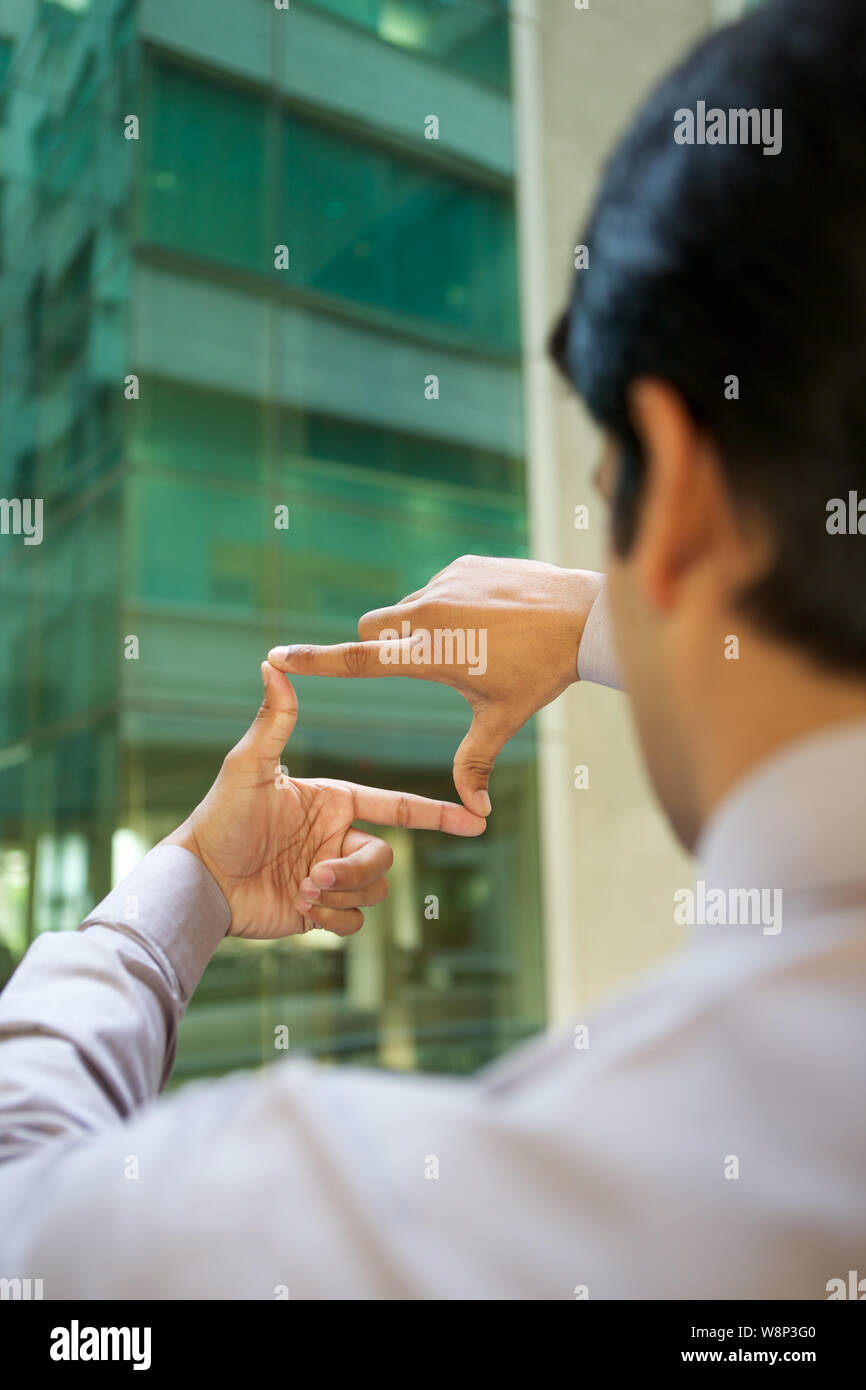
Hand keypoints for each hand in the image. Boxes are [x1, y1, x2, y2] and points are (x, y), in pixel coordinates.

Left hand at [161, 663, 485, 938]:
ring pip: (374, 890)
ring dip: (342, 894)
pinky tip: (303, 911)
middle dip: (355, 869)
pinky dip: (334, 919)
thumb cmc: (220, 817)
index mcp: (334, 801)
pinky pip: (354, 921)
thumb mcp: (248, 766)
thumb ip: (273, 720)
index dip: (437, 813)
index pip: (397, 805)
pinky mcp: (320, 910)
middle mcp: (337, 836)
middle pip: (386, 856)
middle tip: (313, 874)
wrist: (199, 881)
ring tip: (302, 889)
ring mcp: (330, 874)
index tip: (475, 820)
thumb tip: (273, 663)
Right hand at [268, 557, 602, 816]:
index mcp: (429, 653)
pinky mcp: (463, 564)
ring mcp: (445, 583)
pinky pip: (437, 586)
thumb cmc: (541, 672)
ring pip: (407, 607)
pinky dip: (449, 604)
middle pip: (374, 629)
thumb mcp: (502, 719)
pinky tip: (490, 617)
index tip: (277, 655)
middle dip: (384, 646)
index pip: (358, 660)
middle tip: (429, 664)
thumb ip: (475, 763)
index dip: (314, 661)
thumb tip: (474, 815)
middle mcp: (428, 611)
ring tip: (474, 642)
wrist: (582, 615)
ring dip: (420, 626)